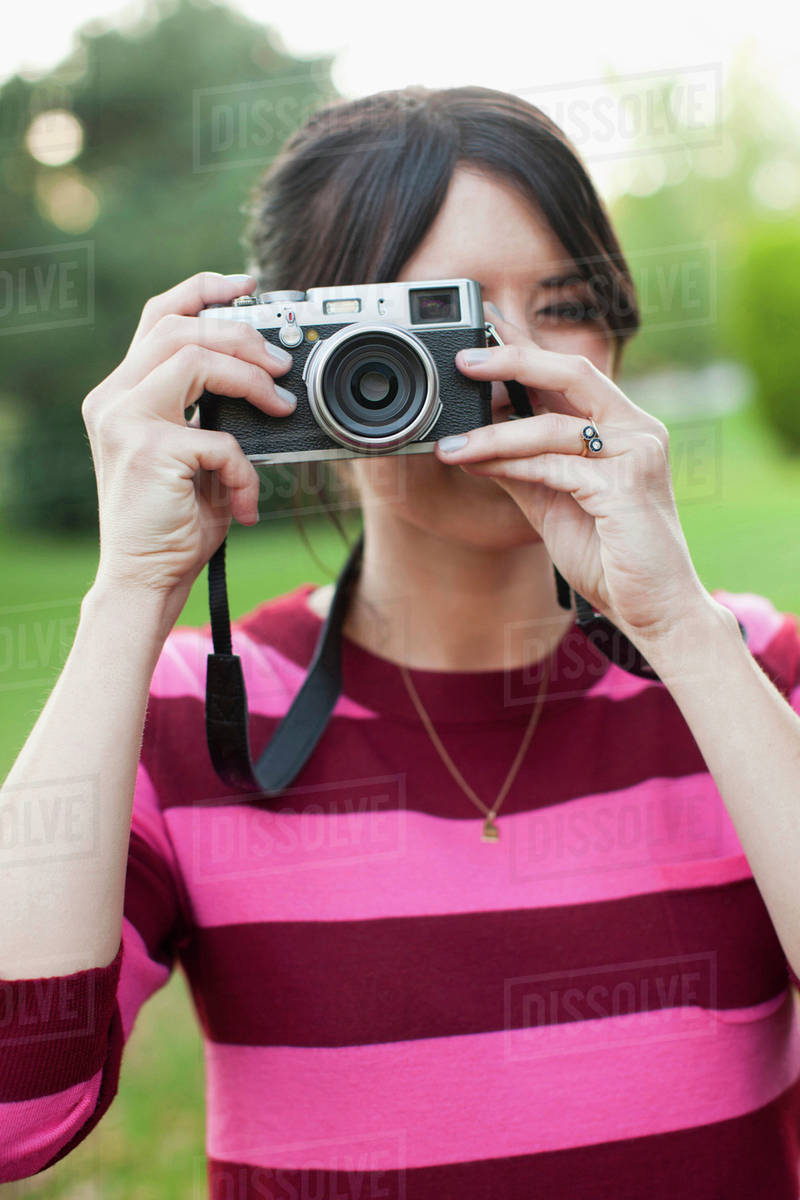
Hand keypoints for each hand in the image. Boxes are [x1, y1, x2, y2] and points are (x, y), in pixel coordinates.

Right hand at [82, 271, 295, 602]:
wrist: (144, 579)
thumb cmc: (173, 523)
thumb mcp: (193, 456)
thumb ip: (209, 412)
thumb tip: (265, 379)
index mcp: (122, 393)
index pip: (160, 316)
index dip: (203, 290)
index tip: (246, 286)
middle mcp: (113, 398)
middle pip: (178, 324)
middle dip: (241, 334)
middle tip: (281, 363)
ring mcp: (124, 421)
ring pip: (192, 357)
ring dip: (249, 377)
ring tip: (279, 404)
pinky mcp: (148, 450)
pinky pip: (218, 436)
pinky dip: (244, 465)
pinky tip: (245, 496)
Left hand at [436, 316, 708, 645]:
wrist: (655, 609)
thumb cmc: (610, 557)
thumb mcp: (552, 501)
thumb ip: (521, 466)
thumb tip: (472, 440)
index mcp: (624, 426)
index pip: (570, 372)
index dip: (526, 345)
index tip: (483, 325)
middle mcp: (637, 429)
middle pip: (571, 371)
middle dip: (513, 359)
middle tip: (462, 360)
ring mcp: (636, 454)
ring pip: (552, 426)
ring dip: (493, 433)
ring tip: (450, 443)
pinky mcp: (625, 487)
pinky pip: (554, 466)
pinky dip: (510, 464)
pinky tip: (477, 465)